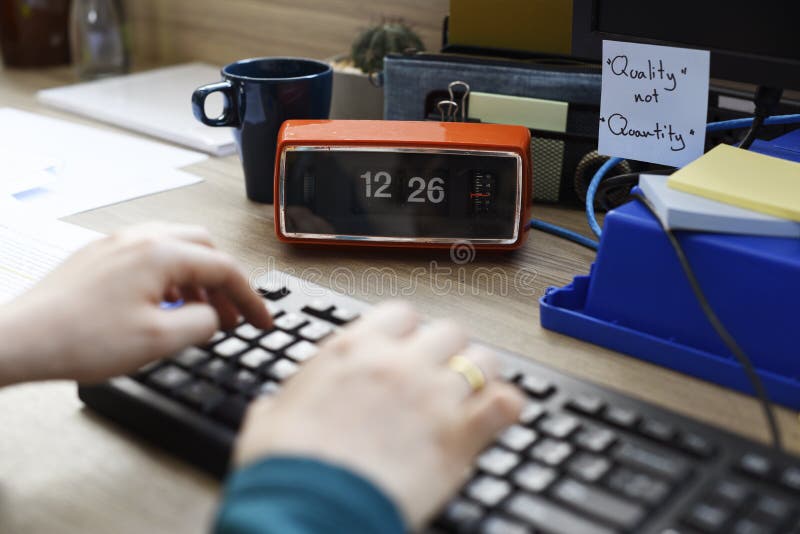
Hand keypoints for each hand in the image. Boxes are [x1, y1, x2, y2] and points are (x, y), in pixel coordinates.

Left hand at [0, 223, 270, 385]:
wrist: (22, 340)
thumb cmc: (81, 339)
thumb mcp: (160, 341)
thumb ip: (202, 324)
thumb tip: (214, 317)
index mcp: (160, 253)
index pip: (224, 268)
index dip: (250, 298)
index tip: (262, 321)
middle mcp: (140, 239)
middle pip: (203, 248)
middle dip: (224, 282)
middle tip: (231, 315)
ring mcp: (116, 245)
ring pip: (176, 250)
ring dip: (197, 280)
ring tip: (199, 315)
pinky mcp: (98, 257)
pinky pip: (149, 257)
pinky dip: (170, 278)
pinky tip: (162, 307)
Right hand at [235, 301, 523, 528]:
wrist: (307, 508)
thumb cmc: (286, 468)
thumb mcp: (269, 420)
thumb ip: (284, 402)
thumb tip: (277, 406)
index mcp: (354, 351)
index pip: (401, 314)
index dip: (409, 332)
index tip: (408, 348)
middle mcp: (398, 362)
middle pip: (449, 331)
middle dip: (447, 351)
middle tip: (441, 375)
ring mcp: (433, 394)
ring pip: (483, 360)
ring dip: (480, 375)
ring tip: (473, 394)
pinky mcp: (458, 435)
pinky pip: (505, 403)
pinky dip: (506, 407)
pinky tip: (499, 415)